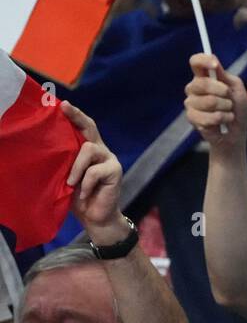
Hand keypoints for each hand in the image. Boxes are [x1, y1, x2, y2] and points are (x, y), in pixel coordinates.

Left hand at [59, 102, 124, 237]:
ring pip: (89, 149)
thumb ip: (68, 162)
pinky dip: (85, 183)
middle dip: (76, 117)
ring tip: (70, 183)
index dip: (75, 116)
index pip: (84, 129)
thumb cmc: (79, 198)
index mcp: (89, 151)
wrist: (96, 218)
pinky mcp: (115, 171)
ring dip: (76, 167)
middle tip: (64, 108)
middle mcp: (101, 151)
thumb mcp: (69, 177)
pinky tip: (83, 194)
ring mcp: (109, 160)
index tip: (62, 105)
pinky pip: (95, 171)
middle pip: (91, 129)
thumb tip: (54, 149)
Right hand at [184, 54, 246, 153]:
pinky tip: (223, 121)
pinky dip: (222, 119)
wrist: (236, 132)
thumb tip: (215, 65)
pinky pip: (209, 117)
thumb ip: (227, 78)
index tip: (215, 65)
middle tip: (229, 99)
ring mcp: (191, 102)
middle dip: (222, 92)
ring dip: (225, 108)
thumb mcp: (238, 90)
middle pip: (202, 83)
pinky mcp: (192, 117)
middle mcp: (194, 88)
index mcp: (204, 77)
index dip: (203, 60)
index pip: (196, 62)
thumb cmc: (237, 109)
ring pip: (209, 101)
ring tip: (228, 112)